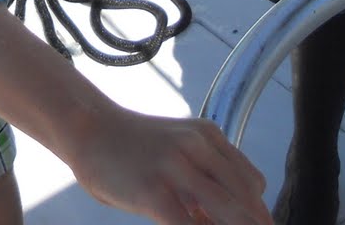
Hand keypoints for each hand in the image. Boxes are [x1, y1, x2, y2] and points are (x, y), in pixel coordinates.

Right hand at [64, 105, 273, 224]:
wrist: (88, 129)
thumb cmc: (132, 147)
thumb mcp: (177, 148)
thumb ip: (203, 175)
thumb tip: (221, 218)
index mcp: (208, 135)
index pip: (253, 183)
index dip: (257, 214)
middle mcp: (199, 146)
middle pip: (248, 199)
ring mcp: (177, 167)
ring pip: (230, 213)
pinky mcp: (155, 191)